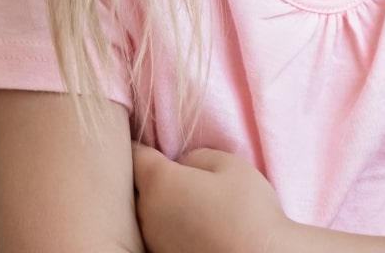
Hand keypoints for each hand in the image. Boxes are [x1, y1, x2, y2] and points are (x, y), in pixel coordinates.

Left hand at [132, 145, 293, 252]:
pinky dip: (169, 227)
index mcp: (159, 183)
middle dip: (151, 177)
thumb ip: (197, 156)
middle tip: (176, 174)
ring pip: (147, 213)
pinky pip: (159, 234)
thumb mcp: (230, 164)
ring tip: (189, 203)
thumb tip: (183, 165)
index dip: (141, 145)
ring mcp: (153, 241)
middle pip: (137, 186)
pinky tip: (193, 227)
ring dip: (160, 205)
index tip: (151, 144)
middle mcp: (147, 214)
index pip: (135, 155)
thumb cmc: (250, 211)